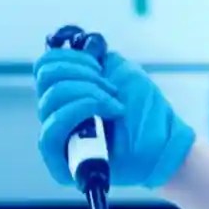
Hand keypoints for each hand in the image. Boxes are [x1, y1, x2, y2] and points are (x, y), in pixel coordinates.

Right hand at [34, 45, 195, 187]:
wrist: (164, 143)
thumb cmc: (146, 112)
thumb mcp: (120, 71)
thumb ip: (92, 58)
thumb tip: (70, 46)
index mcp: (68, 91)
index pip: (45, 66)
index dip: (69, 57)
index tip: (99, 64)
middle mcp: (57, 111)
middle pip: (46, 78)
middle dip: (82, 74)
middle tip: (111, 88)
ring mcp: (59, 136)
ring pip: (50, 100)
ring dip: (88, 94)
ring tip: (115, 105)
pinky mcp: (60, 162)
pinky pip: (50, 133)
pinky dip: (80, 112)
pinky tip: (108, 113)